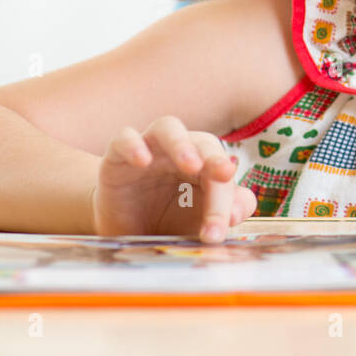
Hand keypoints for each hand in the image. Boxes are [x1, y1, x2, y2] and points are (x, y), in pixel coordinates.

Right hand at [92, 115, 256, 242]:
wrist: (125, 227)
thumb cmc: (169, 221)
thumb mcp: (197, 224)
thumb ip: (223, 215)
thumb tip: (237, 214)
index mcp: (207, 166)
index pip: (223, 174)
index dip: (226, 200)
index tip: (222, 227)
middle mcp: (182, 151)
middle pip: (204, 143)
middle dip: (215, 160)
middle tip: (224, 175)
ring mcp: (150, 148)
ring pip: (168, 127)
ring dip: (182, 143)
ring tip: (191, 163)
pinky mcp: (117, 155)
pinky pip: (124, 138)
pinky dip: (133, 145)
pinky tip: (142, 161)